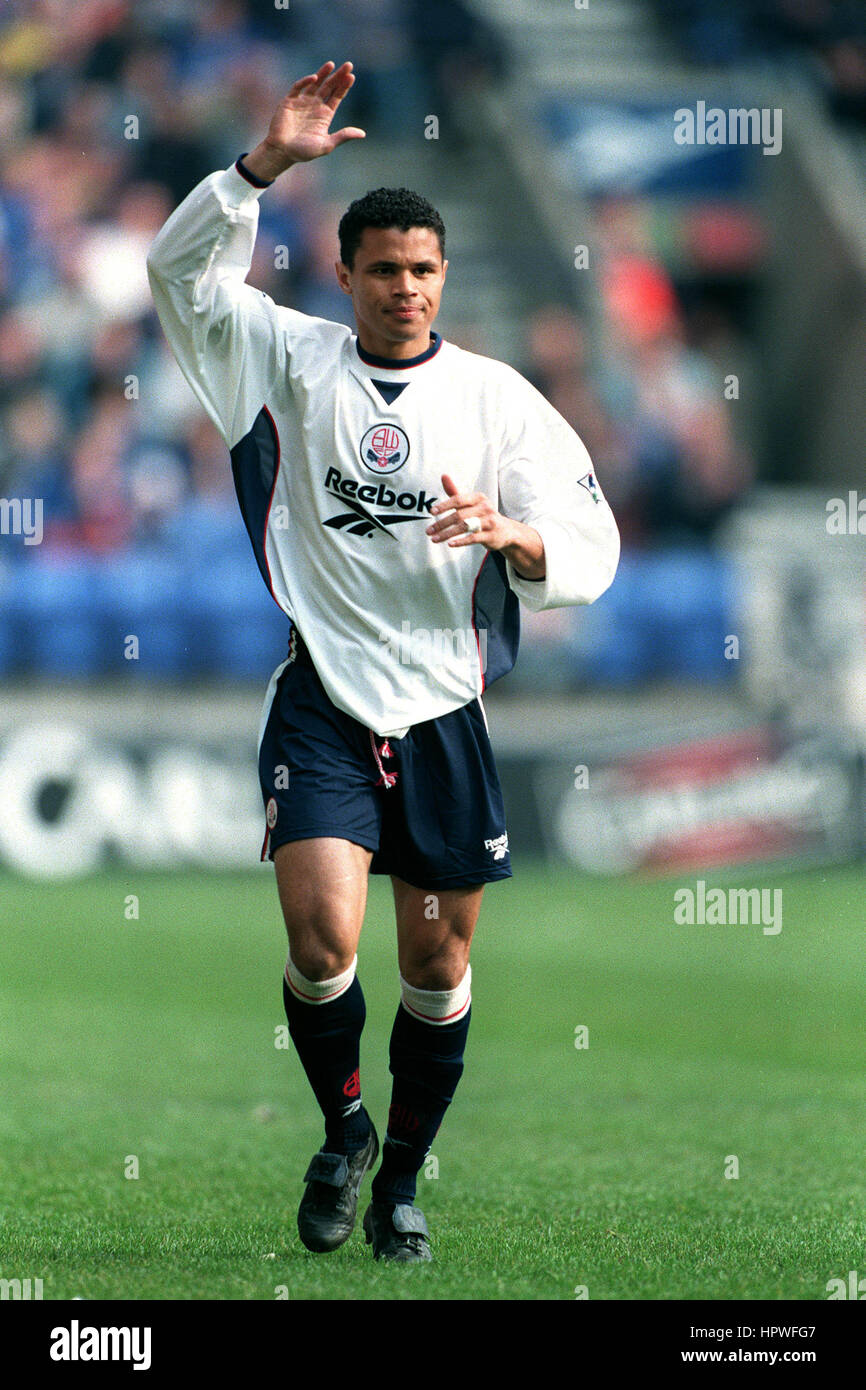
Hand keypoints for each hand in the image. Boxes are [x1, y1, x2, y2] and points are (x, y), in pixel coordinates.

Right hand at [244, 61, 365, 181]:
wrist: (282, 152)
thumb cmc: (304, 152)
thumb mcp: (326, 145)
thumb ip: (343, 137)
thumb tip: (363, 134)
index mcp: (325, 115)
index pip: (337, 96)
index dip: (344, 86)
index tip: (352, 76)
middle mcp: (315, 106)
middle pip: (329, 87)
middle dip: (338, 76)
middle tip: (349, 65)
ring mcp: (302, 102)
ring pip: (315, 84)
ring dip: (323, 74)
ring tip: (331, 64)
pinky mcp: (289, 101)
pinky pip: (298, 87)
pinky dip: (305, 82)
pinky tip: (314, 78)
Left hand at [426, 474, 545, 578]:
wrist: (506, 531)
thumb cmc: (482, 515)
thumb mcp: (470, 503)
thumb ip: (455, 492)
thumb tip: (443, 475)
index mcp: (478, 498)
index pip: (458, 499)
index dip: (444, 506)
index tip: (431, 512)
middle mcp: (485, 507)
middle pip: (459, 515)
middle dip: (442, 524)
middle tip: (428, 531)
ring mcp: (489, 522)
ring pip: (465, 527)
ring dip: (447, 534)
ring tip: (434, 539)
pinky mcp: (491, 535)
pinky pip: (473, 538)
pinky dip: (461, 541)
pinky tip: (450, 544)